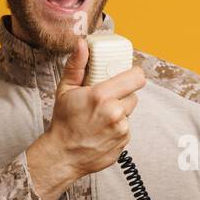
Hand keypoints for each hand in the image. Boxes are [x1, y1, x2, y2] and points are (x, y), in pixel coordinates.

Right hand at [26, 39, 146, 199]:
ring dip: (120, 112)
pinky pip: (126, 128)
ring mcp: (121, 129)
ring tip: (100, 116)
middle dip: (122, 94)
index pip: (136, 77)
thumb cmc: (63, 122)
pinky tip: (102, 130)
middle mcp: (115, 113)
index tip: (128, 75)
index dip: (134, 74)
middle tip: (105, 99)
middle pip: (133, 95)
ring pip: (129, 112)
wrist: (63, 155)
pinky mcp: (124, 142)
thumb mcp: (65, 90)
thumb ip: (77, 65)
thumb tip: (83, 44)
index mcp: (102, 96)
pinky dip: (117, 127)